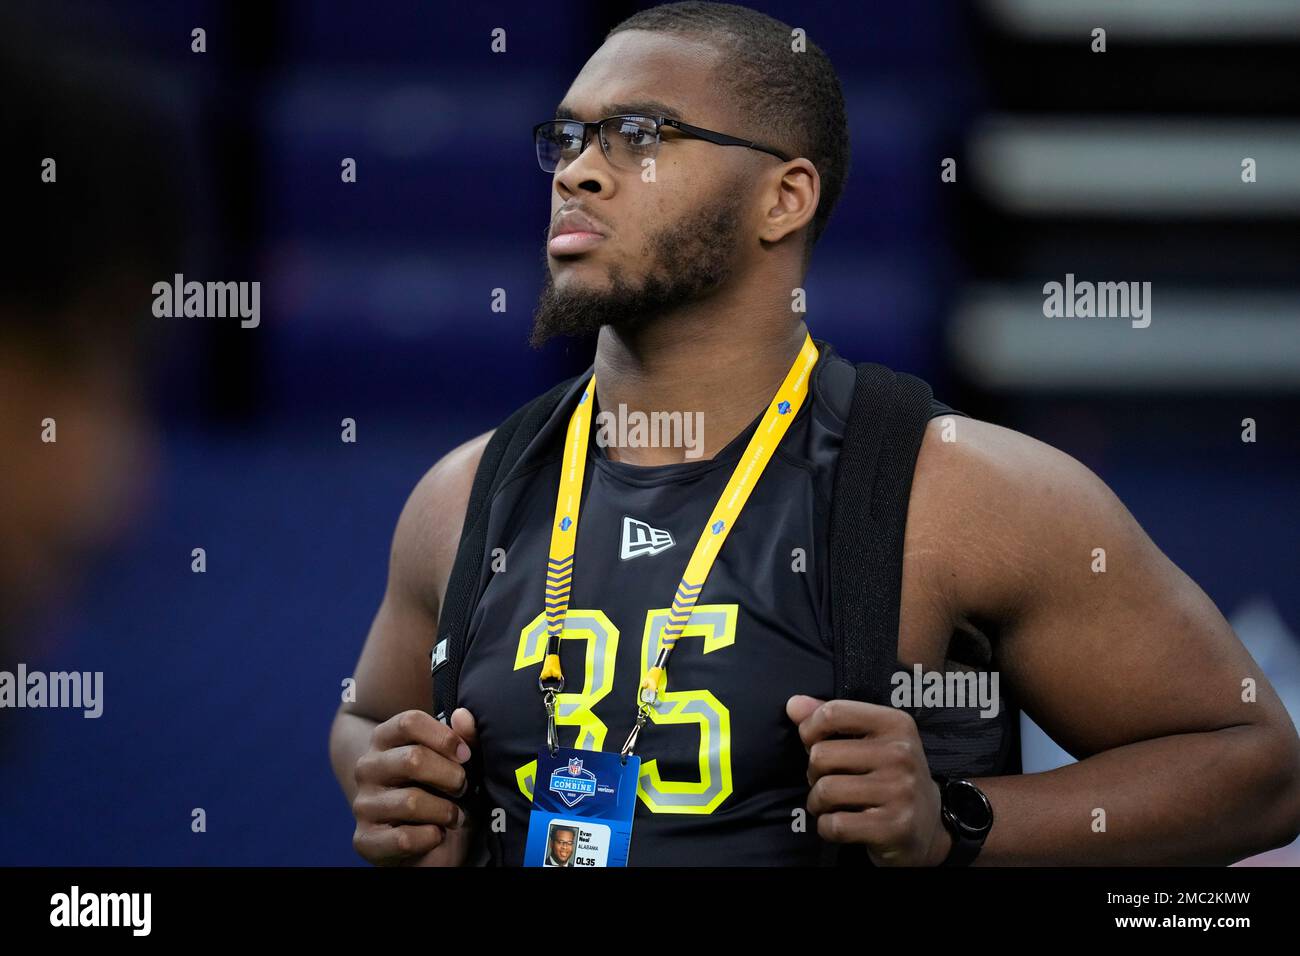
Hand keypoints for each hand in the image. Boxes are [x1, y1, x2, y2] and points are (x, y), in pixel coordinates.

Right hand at [351, 707, 478, 865]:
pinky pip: (404, 838)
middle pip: (413, 758)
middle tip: (463, 788)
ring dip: (445, 811)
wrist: (416, 838)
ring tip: (455, 816)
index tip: (465, 755)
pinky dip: (431, 837)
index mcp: (384, 738)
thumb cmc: (439, 790)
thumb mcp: (455, 762)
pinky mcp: (364, 839)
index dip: (445, 737)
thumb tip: (463, 716)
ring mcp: (362, 804)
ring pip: (411, 801)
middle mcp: (367, 767)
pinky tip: (437, 834)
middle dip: (451, 776)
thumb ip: (463, 738)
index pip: (410, 722)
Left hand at [786, 695, 950, 865]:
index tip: (812, 743)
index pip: (833, 712)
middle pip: (821, 755)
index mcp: (896, 724)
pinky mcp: (894, 827)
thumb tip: (793, 704)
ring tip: (830, 804)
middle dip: (813, 772)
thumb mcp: (870, 740)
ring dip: (817, 802)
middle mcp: (901, 754)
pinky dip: (826, 827)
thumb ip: (831, 720)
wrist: (929, 825)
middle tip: (826, 781)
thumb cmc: (888, 775)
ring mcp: (900, 792)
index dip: (809, 729)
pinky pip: (835, 824)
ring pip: (825, 790)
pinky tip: (840, 823)